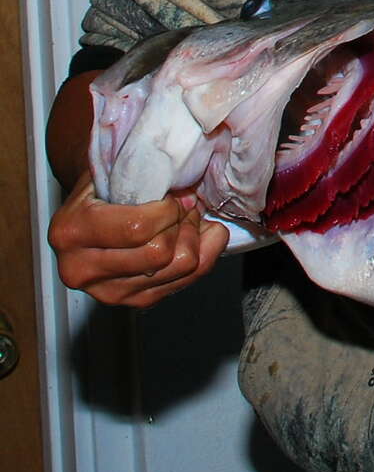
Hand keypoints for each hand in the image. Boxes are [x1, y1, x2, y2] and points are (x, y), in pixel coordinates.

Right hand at [48, 174, 227, 307]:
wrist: (92, 211)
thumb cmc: (106, 186)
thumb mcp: (112, 169)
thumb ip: (142, 173)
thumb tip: (185, 184)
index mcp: (71, 232)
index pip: (137, 228)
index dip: (167, 209)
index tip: (171, 196)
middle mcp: (82, 270)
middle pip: (159, 254)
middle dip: (182, 222)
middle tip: (184, 205)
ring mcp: (109, 292)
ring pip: (181, 267)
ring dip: (195, 236)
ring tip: (187, 218)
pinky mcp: (135, 301)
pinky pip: (190, 279)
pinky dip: (203, 251)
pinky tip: (191, 234)